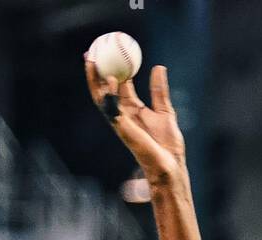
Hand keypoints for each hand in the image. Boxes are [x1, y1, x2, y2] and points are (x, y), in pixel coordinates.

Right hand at [84, 58, 184, 186]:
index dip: (113, 68)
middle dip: (95, 72)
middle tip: (91, 52)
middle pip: (104, 89)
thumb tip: (159, 67)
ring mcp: (121, 121)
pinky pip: (113, 109)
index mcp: (133, 109)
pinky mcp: (123, 128)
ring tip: (91, 61)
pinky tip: (113, 79)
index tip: (110, 51)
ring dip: (95, 79)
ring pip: (101, 97)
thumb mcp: (165, 111)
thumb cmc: (169, 145)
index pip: (119, 85)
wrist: (170, 166)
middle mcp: (123, 114)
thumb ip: (159, 91)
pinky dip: (111, 93)